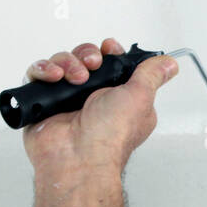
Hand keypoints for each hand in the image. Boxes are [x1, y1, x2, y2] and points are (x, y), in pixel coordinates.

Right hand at [21, 37, 178, 177]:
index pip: (111, 64)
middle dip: (87, 55)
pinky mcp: (43, 103)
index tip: (109, 49)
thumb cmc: (111, 135)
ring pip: (61, 63)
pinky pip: (37, 75)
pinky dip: (43, 71)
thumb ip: (152, 75)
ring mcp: (67, 101)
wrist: (79, 157)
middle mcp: (94, 100)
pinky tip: (54, 78)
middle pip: (84, 59)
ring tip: (74, 79)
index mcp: (119, 98)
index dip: (109, 52)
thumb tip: (168, 64)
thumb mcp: (141, 97)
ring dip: (66, 63)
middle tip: (91, 66)